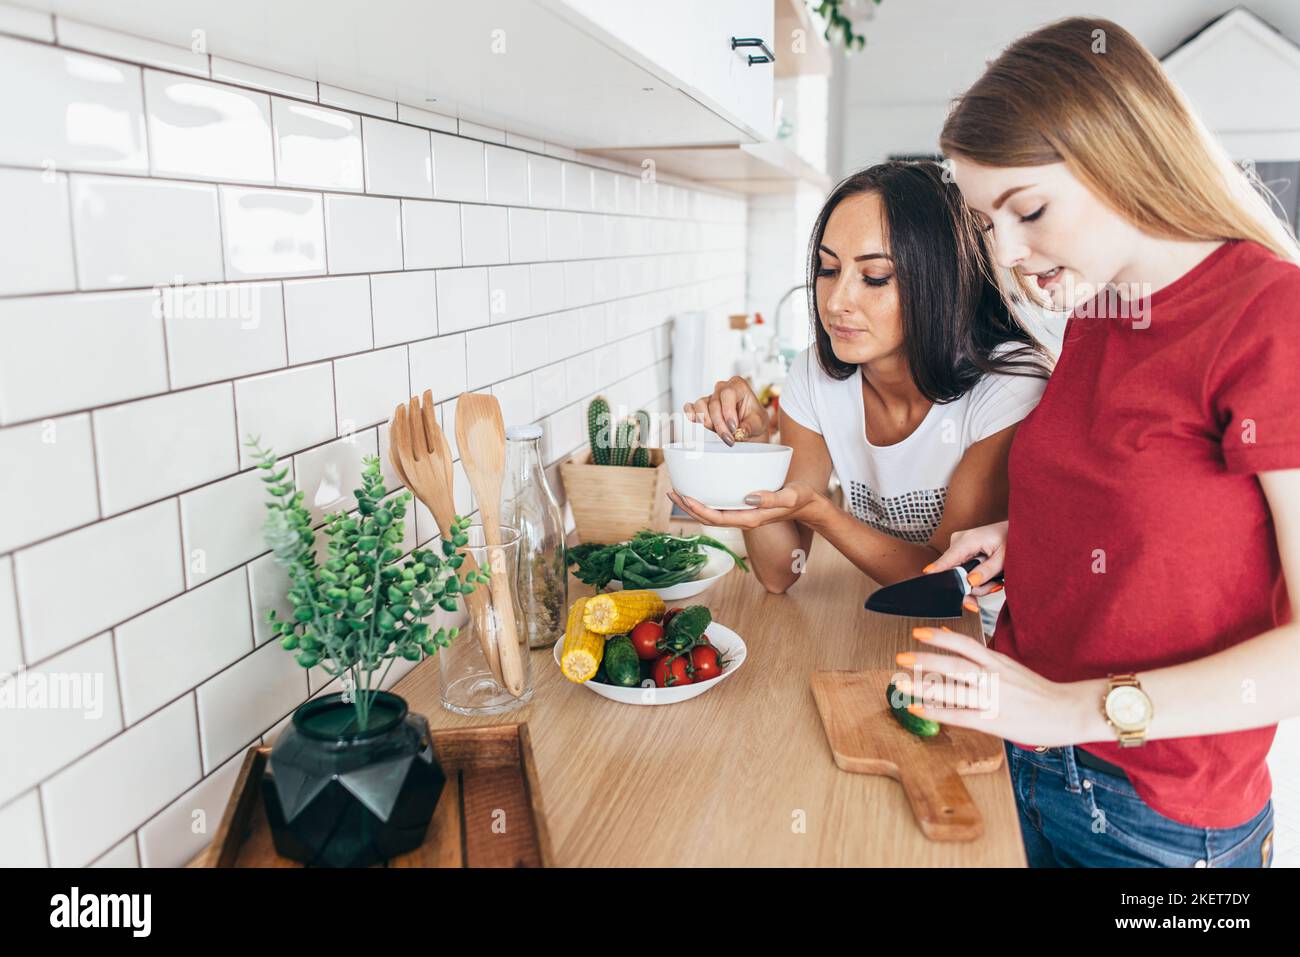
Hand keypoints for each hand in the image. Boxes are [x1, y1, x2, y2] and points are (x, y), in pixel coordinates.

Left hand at [667, 480, 825, 528]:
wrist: (809, 504)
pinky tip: (700, 488)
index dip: (698, 508)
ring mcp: (742, 514)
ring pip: (711, 513)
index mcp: (750, 519)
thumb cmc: (800, 498)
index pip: (717, 517)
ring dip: (693, 504)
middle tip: (672, 491)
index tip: (684, 497)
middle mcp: (742, 518)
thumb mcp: (790, 495)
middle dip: (688, 507)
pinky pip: (720, 507)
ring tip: (678, 491)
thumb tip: (749, 497)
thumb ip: (772, 497)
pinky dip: (706, 499)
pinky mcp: (744, 508)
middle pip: (708, 517)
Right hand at [682, 376, 768, 446]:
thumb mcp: (759, 423)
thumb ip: (750, 426)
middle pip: (714, 403)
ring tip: (718, 431)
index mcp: (738, 386)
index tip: (733, 427)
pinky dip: (691, 414)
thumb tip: (740, 431)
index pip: (728, 394)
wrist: (748, 426)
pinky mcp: (701, 407)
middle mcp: (723, 388)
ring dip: (707, 422)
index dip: (728, 412)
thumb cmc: (754, 420)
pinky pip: (690, 407)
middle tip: (728, 438)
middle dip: (720, 424)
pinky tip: (694, 419)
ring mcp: (710, 397)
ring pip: (701, 405)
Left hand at [894, 626, 1105, 747]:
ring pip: (954, 690)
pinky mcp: (994, 721)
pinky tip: (918, 710)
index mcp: (998, 661)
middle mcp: (993, 677)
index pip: (965, 644)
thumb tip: (952, 637)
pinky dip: (936, 712)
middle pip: (954, 665)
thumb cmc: (1040, 691)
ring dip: (924, 687)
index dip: (940, 637)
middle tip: (901, 657)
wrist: (1069, 711)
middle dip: (925, 660)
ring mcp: (993, 699)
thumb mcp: (1010, 666)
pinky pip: (959, 716)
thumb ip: (982, 656)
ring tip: (901, 684)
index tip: (918, 632)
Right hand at [925, 520, 1005, 611]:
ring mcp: (959, 547)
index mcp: (967, 540)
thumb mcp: (1004, 557)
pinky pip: (964, 572)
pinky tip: (991, 576)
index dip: (938, 573)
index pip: (946, 560)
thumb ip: (987, 571)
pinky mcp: (962, 552)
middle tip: (994, 587)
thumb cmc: (1013, 538)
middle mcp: (958, 542)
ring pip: (961, 577)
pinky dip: (978, 578)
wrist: (1018, 530)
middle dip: (975, 586)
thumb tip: (970, 581)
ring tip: (997, 580)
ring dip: (980, 584)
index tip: (927, 577)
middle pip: (955, 574)